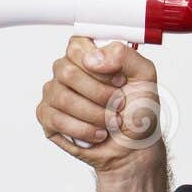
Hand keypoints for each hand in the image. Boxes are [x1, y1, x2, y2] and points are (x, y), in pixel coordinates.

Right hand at [36, 36, 167, 174]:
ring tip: (109, 121)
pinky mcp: (47, 117)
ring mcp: (54, 93)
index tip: (119, 81)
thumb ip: (124, 55)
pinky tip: (97, 133)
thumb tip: (93, 58)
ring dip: (94, 115)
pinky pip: (56, 120)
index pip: (77, 46)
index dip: (98, 65)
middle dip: (100, 94)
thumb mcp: (144, 76)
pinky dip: (83, 130)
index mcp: (87, 54)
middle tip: (117, 104)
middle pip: (67, 72)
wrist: (134, 146)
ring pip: (62, 98)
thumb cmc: (137, 111)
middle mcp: (66, 70)